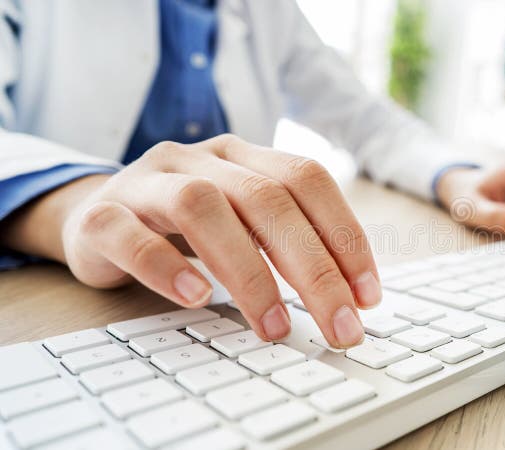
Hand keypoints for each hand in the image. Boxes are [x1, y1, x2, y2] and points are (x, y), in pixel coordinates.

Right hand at [6, 135, 378, 347]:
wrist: (96, 217)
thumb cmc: (184, 228)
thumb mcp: (242, 223)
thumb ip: (285, 243)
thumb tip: (348, 296)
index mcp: (242, 157)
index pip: (307, 179)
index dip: (345, 234)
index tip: (368, 295)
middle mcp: (199, 159)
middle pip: (267, 199)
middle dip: (314, 269)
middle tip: (340, 327)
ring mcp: (146, 181)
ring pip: (202, 206)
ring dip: (248, 272)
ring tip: (275, 326)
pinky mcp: (100, 215)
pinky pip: (128, 233)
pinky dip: (164, 266)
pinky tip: (195, 298)